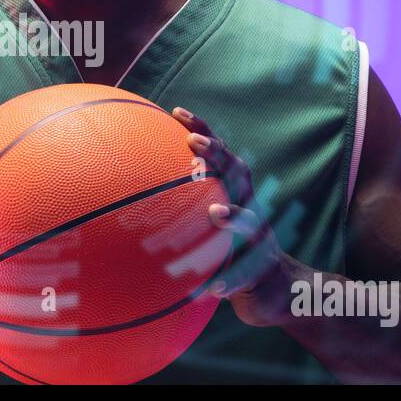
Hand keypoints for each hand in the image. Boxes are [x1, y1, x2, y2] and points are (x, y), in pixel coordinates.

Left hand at [172, 106, 297, 327]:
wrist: (271, 289)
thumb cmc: (228, 249)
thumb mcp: (206, 222)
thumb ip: (182, 204)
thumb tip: (128, 190)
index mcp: (234, 193)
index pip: (220, 155)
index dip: (202, 131)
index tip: (177, 111)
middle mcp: (249, 208)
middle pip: (238, 174)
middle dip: (219, 156)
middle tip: (192, 144)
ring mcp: (260, 239)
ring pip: (251, 222)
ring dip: (235, 217)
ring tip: (215, 213)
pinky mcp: (261, 271)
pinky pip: (245, 274)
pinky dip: (230, 280)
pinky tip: (215, 288)